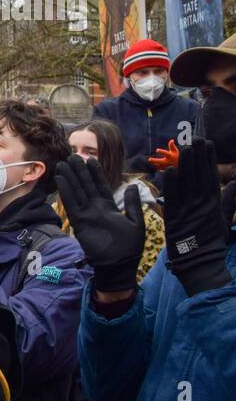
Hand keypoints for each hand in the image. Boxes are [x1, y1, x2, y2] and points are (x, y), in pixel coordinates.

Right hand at [54, 155, 143, 295]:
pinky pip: (71, 204)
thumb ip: (131, 203)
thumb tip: (132, 185)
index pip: (101, 185)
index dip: (96, 173)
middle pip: (86, 185)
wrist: (119, 265)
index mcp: (109, 207)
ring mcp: (86, 214)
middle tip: (73, 156)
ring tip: (63, 163)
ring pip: (77, 191)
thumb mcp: (136, 221)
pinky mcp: (79, 221)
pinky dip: (66, 191)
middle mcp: (96, 208)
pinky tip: (61, 179)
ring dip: (70, 177)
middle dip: (79, 171)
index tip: (90, 159)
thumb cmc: (129, 247)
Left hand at [162, 140, 233, 296]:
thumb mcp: (224, 218)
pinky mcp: (175, 217)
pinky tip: (170, 170)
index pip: (211, 175)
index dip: (209, 159)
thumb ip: (229, 199)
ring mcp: (188, 209)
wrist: (200, 261)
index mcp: (213, 201)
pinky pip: (172, 198)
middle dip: (199, 156)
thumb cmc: (211, 240)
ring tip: (185, 148)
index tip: (209, 144)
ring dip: (185, 165)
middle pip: (200, 175)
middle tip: (197, 138)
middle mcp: (202, 203)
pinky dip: (171, 184)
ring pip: (187, 183)